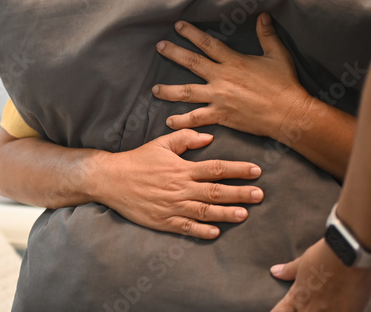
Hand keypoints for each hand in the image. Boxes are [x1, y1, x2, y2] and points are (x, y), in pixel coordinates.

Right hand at [97, 129, 263, 238]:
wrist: (111, 179)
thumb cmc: (138, 160)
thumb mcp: (161, 144)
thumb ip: (185, 139)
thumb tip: (209, 138)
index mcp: (182, 168)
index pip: (216, 168)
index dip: (238, 169)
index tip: (256, 171)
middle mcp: (181, 188)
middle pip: (216, 191)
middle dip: (240, 193)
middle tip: (259, 195)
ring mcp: (173, 206)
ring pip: (205, 211)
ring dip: (226, 213)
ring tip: (244, 214)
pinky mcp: (164, 221)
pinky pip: (186, 227)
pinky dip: (201, 231)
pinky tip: (216, 233)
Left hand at [152, 12, 310, 139]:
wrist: (289, 114)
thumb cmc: (285, 84)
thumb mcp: (278, 55)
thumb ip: (267, 35)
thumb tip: (264, 14)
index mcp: (234, 61)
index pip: (208, 43)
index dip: (191, 33)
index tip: (177, 26)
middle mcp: (222, 78)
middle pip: (192, 63)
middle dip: (174, 53)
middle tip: (159, 46)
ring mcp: (219, 97)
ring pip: (188, 92)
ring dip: (169, 91)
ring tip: (154, 89)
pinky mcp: (221, 115)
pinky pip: (197, 118)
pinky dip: (182, 120)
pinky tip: (169, 121)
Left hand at [269, 239, 370, 310]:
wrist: (350, 254)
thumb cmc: (325, 255)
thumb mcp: (304, 262)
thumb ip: (289, 271)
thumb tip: (275, 271)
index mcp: (298, 296)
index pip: (280, 311)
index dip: (280, 311)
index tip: (284, 309)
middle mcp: (311, 309)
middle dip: (303, 310)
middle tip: (312, 302)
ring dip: (323, 310)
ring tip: (327, 301)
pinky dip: (339, 310)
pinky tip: (342, 304)